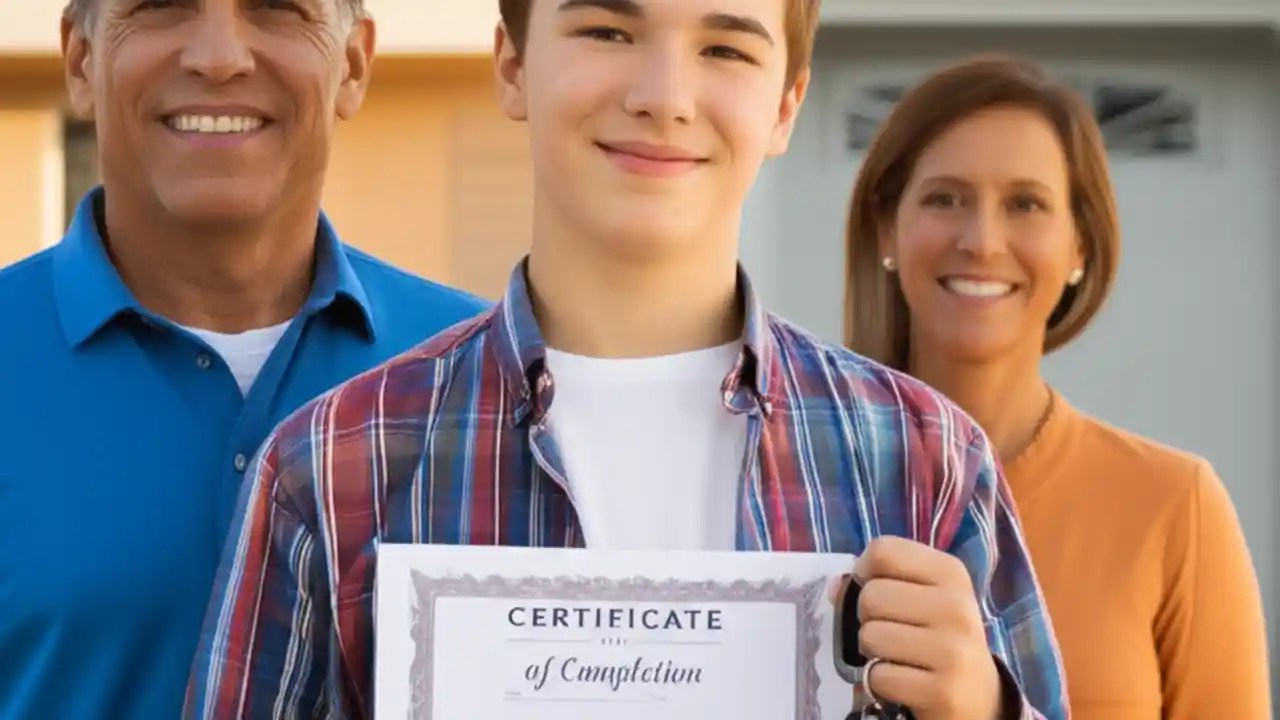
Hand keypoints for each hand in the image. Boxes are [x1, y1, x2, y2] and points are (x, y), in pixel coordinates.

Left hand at [839, 536, 1003, 719]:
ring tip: (899, 656)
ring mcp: (953, 650)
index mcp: (951, 572)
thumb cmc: (940, 634)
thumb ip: (881, 580)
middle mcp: (956, 606)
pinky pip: (878, 676)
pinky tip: (905, 681)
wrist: (979, 694)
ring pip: (870, 636)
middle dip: (868, 617)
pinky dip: (880, 682)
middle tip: (893, 631)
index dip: (866, 571)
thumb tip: (835, 587)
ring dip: (873, 652)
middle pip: (871, 595)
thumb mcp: (924, 596)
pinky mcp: (942, 691)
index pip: (883, 551)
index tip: (879, 588)